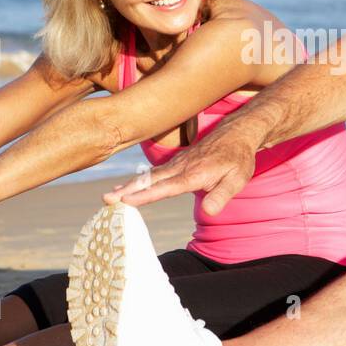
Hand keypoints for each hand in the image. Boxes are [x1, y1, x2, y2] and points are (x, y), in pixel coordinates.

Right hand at [103, 119, 260, 214]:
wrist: (236, 134)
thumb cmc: (238, 159)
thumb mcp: (238, 179)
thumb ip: (222, 195)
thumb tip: (209, 212)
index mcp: (195, 173)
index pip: (167, 187)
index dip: (145, 195)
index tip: (125, 200)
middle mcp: (181, 167)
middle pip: (150, 181)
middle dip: (127, 190)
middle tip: (106, 199)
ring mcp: (177, 164)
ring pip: (149, 176)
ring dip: (128, 186)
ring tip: (109, 197)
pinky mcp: (176, 163)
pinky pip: (154, 173)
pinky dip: (138, 180)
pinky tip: (127, 187)